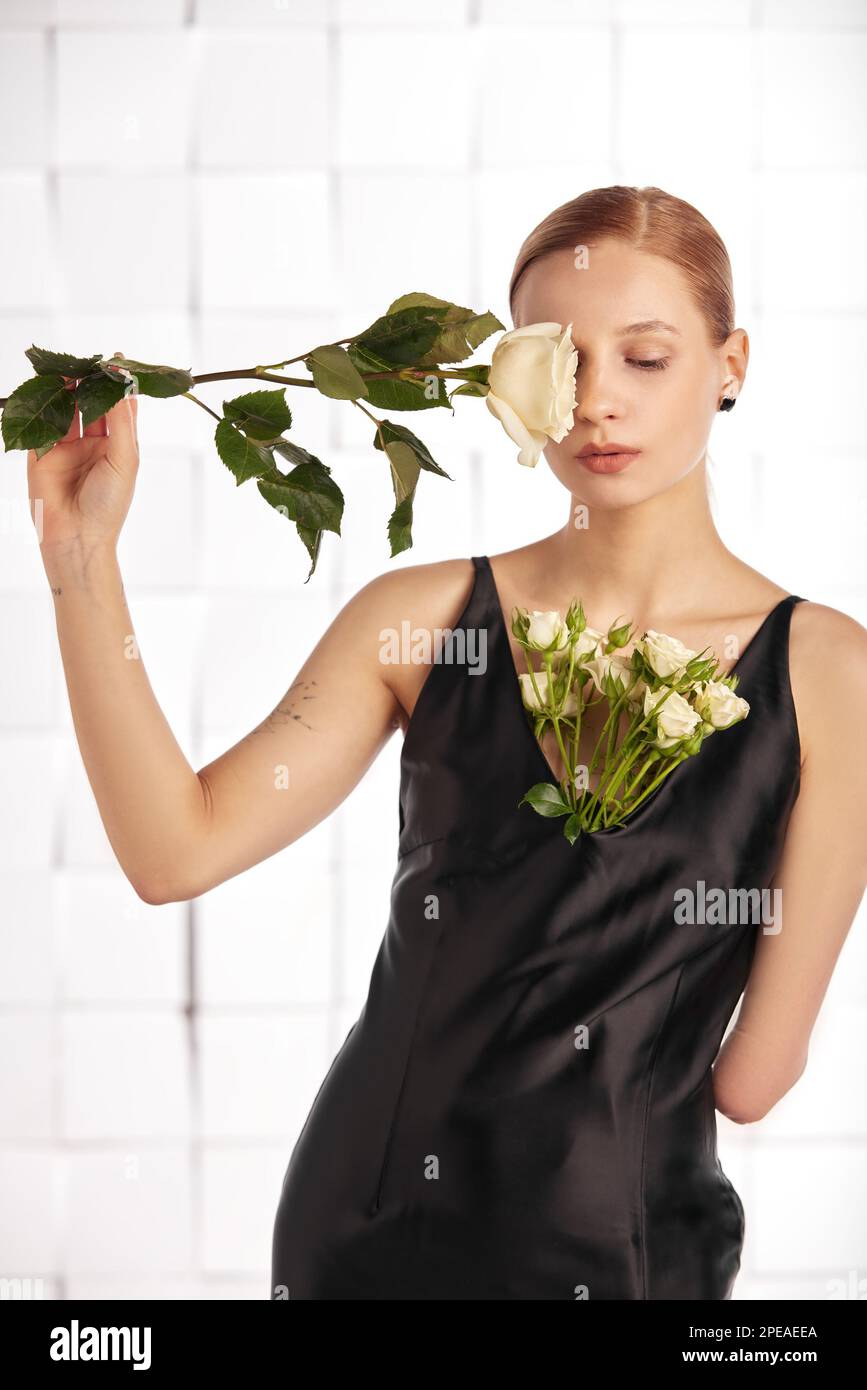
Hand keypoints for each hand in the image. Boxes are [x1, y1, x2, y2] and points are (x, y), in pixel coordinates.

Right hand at [27, 357, 139, 553]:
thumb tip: (122, 385)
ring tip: (73, 369)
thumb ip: (122, 421)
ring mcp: (66, 447)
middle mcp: (92, 444)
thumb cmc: (108, 504)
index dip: (120, 385)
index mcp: (118, 447)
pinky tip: (53, 387)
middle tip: (92, 361)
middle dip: (92, 382)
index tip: (120, 360)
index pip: (120, 409)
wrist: (75, 536)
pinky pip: (42, 422)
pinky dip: (46, 404)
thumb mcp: (125, 460)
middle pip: (92, 403)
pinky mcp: (41, 451)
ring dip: (70, 389)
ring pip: (67, 408)